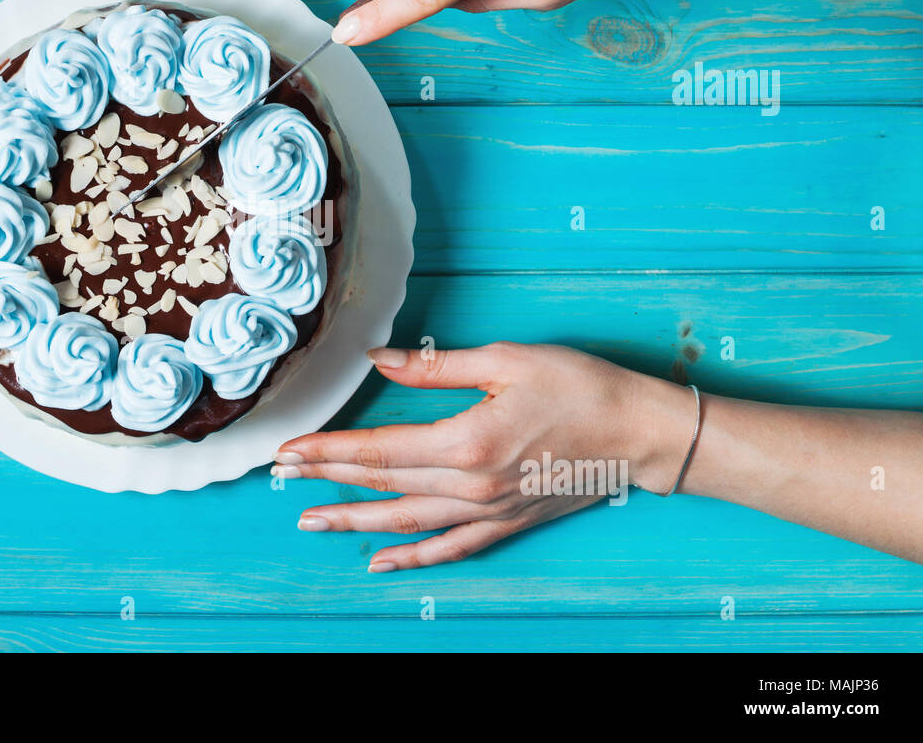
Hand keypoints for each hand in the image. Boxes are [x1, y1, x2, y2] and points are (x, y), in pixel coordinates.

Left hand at [273, 342, 692, 571]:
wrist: (640, 433)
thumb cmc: (580, 387)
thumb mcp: (507, 361)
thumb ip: (436, 366)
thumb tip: (379, 359)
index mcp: (466, 442)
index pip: (377, 450)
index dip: (328, 450)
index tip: (289, 449)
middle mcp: (470, 486)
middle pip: (382, 484)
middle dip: (326, 479)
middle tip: (281, 475)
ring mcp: (488, 511)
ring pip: (405, 521)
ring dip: (354, 520)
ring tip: (310, 520)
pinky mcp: (505, 523)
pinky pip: (448, 548)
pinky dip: (411, 557)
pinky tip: (380, 562)